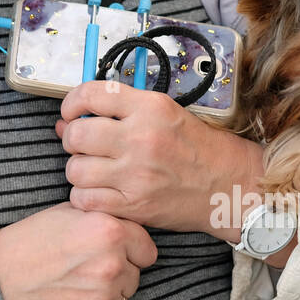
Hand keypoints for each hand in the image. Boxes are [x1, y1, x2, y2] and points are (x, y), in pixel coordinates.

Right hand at [0, 202, 156, 299]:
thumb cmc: (24, 248)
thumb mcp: (66, 213)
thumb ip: (103, 219)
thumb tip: (128, 228)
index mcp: (108, 231)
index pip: (147, 249)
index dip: (130, 253)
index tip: (111, 256)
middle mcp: (111, 264)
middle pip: (135, 277)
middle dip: (116, 277)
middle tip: (80, 274)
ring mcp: (103, 299)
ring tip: (72, 291)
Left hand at [54, 81, 265, 239]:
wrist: (229, 184)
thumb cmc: (199, 149)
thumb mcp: (167, 112)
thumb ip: (122, 111)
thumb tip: (69, 118)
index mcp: (150, 108)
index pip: (91, 95)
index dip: (71, 103)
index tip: (71, 113)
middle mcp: (141, 138)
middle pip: (76, 135)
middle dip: (72, 139)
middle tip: (83, 146)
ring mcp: (136, 174)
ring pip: (75, 169)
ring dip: (78, 170)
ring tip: (94, 171)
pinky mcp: (135, 205)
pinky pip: (85, 199)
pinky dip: (84, 196)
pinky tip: (99, 191)